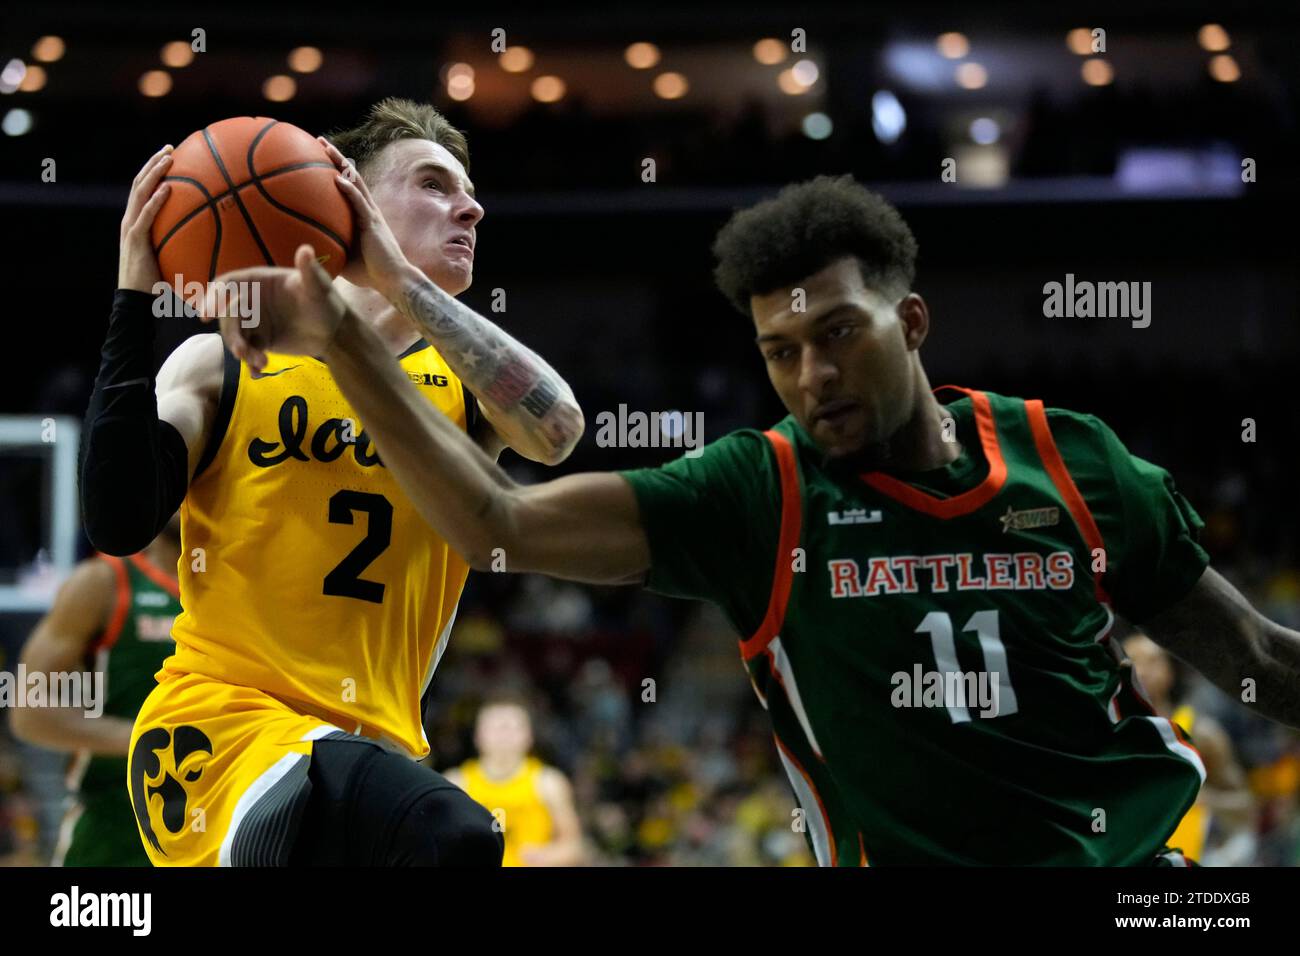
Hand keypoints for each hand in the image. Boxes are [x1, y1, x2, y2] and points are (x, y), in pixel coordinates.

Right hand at [117, 145, 172, 291]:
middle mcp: (130, 219)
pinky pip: (146, 215)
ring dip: (153, 173)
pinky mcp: (134, 238)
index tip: (170, 155)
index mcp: (136, 221)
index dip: (153, 170)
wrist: (135, 299)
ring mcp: (130, 227)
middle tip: (170, 147)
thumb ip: (183, 245)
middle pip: (139, 182)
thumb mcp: (170, 257)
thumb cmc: (155, 282)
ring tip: (168, 158)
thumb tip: (214, 241)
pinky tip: (169, 189)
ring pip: (139, 192)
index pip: (142, 189)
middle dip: (154, 162)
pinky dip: (156, 200)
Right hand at [200, 245, 347, 374]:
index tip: (207, 312)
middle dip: (231, 334)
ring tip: (260, 363)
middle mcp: (250, 300)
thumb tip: (306, 250)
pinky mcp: (260, 341)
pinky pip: (248, 351)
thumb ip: (308, 271)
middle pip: (228, 315)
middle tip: (241, 351)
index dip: (214, 296)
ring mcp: (253, 322)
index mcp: (257, 282)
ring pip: (236, 335)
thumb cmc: (325, 301)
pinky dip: (251, 363)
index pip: (228, 285)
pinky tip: (258, 373)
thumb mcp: (318, 286)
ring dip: (242, 351)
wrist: (334, 330)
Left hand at [317, 136, 414, 300]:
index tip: (317, 157)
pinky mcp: (373, 223)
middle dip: (335, 158)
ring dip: (340, 164)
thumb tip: (302, 248)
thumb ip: (326, 247)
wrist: (393, 280)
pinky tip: (336, 178)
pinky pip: (359, 202)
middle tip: (319, 142)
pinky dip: (348, 189)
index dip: (334, 170)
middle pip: (350, 176)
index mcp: (361, 216)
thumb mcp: (342, 257)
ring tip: (325, 148)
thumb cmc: (370, 274)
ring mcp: (371, 214)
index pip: (347, 187)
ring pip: (355, 182)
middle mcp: (367, 209)